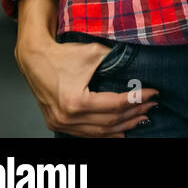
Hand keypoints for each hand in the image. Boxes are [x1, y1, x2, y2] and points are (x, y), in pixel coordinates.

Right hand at [15, 34, 158, 136]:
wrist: (34, 58)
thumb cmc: (62, 55)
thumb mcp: (94, 53)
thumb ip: (117, 61)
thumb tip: (141, 65)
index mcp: (76, 102)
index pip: (116, 105)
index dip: (137, 99)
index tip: (153, 93)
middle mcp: (67, 117)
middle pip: (110, 121)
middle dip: (134, 114)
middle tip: (151, 106)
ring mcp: (60, 123)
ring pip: (98, 132)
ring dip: (122, 127)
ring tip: (140, 119)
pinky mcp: (56, 123)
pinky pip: (84, 134)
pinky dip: (103, 134)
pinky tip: (119, 131)